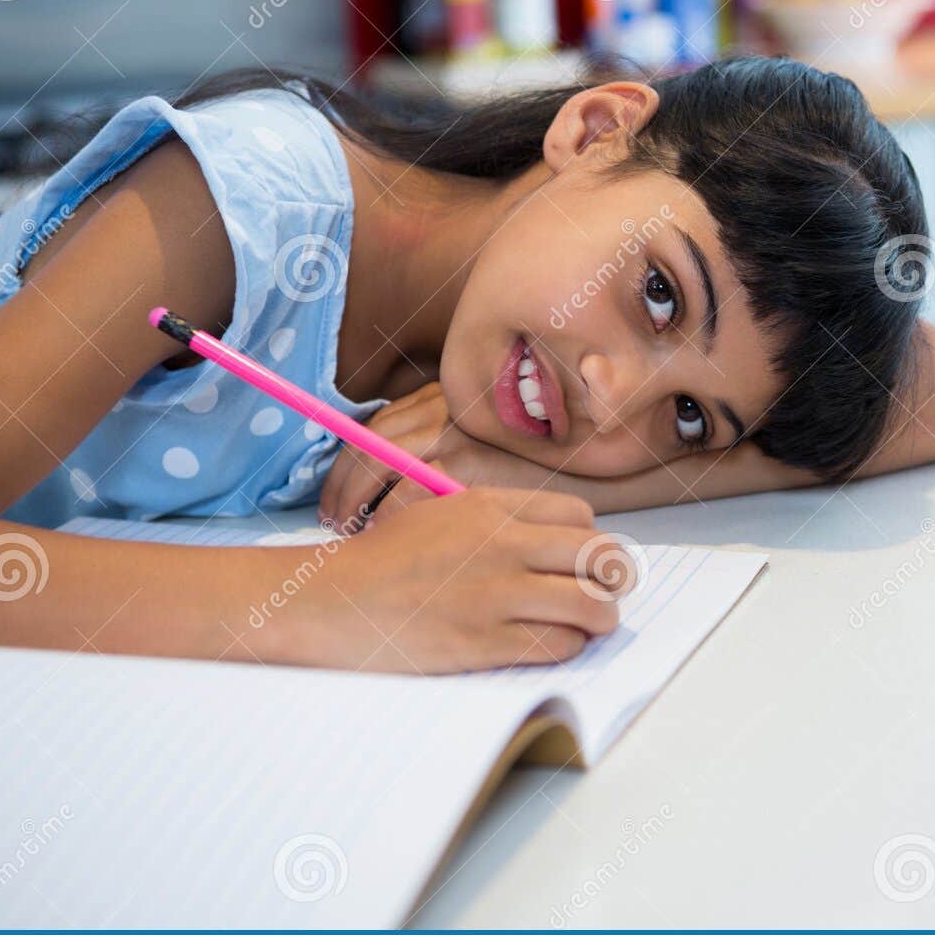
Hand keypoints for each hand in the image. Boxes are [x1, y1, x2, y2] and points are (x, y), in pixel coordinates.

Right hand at [286, 487, 631, 673]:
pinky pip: (558, 644)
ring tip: (587, 627)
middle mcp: (502, 545)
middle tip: (603, 597)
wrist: (330, 602)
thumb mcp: (440, 514)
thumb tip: (556, 542)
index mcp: (491, 507)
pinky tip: (550, 646)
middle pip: (601, 557)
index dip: (592, 542)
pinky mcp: (484, 642)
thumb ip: (497, 519)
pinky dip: (566, 648)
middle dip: (613, 581)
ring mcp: (495, 594)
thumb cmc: (383, 562)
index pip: (581, 517)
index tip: (583, 563)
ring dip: (599, 620)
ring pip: (592, 605)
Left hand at [319, 382, 555, 529]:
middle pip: (369, 441)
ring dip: (354, 501)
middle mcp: (449, 406)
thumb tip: (399, 481)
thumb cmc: (551, 461)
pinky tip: (386, 538)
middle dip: (341, 483)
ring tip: (349, 531)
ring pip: (378, 465)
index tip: (339, 495)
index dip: (350, 462)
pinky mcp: (469, 467)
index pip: (379, 424)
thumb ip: (454, 448)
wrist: (602, 462)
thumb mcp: (495, 443)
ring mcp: (458, 434)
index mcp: (450, 396)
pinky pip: (406, 496)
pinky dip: (386, 518)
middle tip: (332, 518)